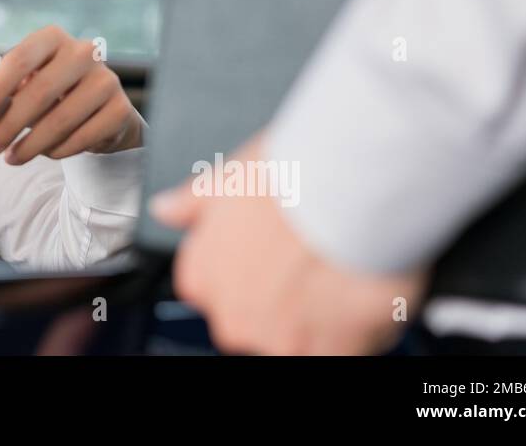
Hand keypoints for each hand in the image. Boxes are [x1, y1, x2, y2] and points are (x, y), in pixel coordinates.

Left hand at [0, 25, 143, 163]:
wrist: (102, 109)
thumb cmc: (55, 92)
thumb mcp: (24, 84)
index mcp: (54, 38)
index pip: (21, 58)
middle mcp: (84, 52)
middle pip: (40, 91)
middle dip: (10, 124)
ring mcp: (106, 80)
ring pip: (61, 119)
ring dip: (31, 144)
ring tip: (12, 157)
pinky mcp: (121, 109)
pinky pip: (82, 137)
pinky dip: (58, 150)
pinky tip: (46, 153)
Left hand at [151, 135, 427, 354]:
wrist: (350, 185)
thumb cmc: (293, 173)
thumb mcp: (229, 175)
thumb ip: (194, 202)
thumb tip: (165, 208)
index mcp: (201, 275)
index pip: (219, 294)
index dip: (256, 274)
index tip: (276, 257)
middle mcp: (231, 315)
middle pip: (257, 323)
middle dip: (286, 302)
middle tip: (313, 261)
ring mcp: (278, 338)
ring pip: (296, 340)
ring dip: (320, 318)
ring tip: (340, 271)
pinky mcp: (327, 353)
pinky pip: (338, 352)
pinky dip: (353, 334)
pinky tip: (361, 293)